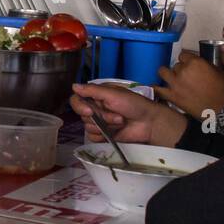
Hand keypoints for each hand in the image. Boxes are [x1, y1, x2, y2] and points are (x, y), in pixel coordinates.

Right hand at [70, 82, 187, 147]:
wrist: (149, 122)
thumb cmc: (134, 104)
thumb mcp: (113, 94)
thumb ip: (92, 90)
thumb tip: (73, 85)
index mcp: (96, 96)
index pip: (76, 100)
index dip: (80, 106)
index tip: (90, 111)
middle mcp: (96, 109)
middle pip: (82, 115)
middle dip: (100, 117)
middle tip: (116, 116)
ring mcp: (100, 123)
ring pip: (88, 127)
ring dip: (104, 126)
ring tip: (120, 122)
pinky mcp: (104, 135)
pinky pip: (93, 138)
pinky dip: (102, 136)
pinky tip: (113, 133)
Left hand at [154, 52, 223, 118]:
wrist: (222, 110)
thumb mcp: (220, 72)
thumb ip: (207, 65)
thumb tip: (201, 64)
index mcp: (196, 62)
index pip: (184, 55)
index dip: (187, 60)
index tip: (190, 65)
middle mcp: (183, 70)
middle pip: (176, 65)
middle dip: (181, 70)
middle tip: (186, 77)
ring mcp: (175, 83)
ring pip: (163, 72)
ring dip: (167, 75)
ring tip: (172, 79)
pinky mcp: (171, 95)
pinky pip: (157, 89)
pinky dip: (156, 88)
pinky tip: (156, 87)